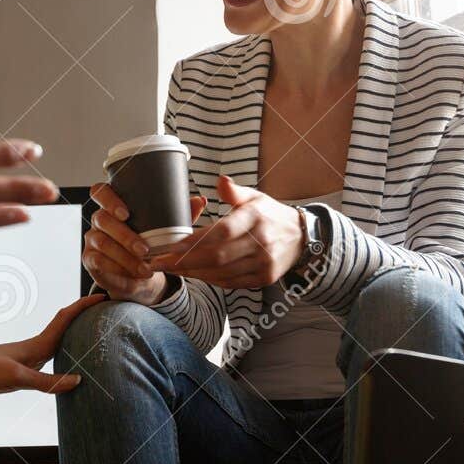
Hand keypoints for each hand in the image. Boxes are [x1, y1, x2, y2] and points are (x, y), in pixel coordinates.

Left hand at [0, 295, 105, 396]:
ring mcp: (28, 362)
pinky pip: (50, 367)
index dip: (84, 306)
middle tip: (108, 315)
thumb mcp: (15, 377)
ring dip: (76, 342)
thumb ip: (46, 381)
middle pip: (67, 330)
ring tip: (96, 342)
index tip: (103, 296)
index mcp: (36, 346)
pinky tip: (68, 376)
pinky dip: (63, 367)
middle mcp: (35, 350)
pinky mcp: (20, 375)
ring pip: (59, 348)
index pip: (66, 319)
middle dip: (86, 320)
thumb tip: (78, 381)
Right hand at [83, 182, 206, 303]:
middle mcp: (99, 219)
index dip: (109, 199)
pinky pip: (98, 261)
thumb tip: (200, 200)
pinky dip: (117, 268)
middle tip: (144, 249)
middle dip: (124, 235)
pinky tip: (133, 273)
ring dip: (125, 256)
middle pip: (101, 219)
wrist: (140, 276)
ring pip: (102, 242)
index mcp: (113, 205)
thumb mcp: (166, 229)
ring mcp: (92, 239)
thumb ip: (179, 215)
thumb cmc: (150, 245)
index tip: (126, 212)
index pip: (100, 192)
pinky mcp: (90, 259)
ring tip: (145, 267)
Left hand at [148, 175, 303, 288]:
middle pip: (218, 256)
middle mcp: (262, 242)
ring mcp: (264, 263)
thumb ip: (234, 191)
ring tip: (173, 269)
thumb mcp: (255, 197)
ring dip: (194, 273)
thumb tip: (220, 181)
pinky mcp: (264, 277)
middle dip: (186, 261)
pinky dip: (210, 280)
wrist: (301, 237)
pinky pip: (232, 282)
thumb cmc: (269, 214)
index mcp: (256, 218)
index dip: (195, 241)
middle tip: (162, 262)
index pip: (222, 232)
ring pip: (222, 272)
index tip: (172, 246)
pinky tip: (195, 274)